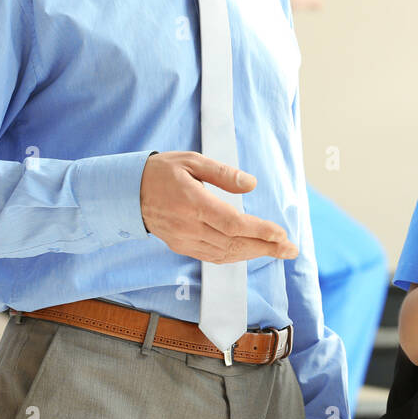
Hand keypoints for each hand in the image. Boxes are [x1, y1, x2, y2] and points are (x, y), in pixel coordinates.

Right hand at [139, 151, 296, 262]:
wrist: (127, 192)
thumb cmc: (162, 171)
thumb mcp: (192, 161)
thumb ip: (223, 173)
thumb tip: (251, 184)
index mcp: (194, 203)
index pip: (233, 223)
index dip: (260, 231)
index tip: (282, 234)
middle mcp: (189, 226)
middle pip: (234, 243)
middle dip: (266, 248)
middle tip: (290, 249)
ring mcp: (184, 240)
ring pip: (225, 254)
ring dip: (254, 254)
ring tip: (278, 251)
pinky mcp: (181, 246)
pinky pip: (213, 256)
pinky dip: (235, 257)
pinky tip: (251, 252)